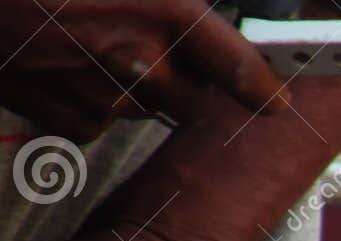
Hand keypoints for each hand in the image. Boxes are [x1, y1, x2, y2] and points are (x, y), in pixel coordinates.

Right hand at [0, 0, 286, 141]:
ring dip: (128, 83)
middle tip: (139, 43)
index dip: (263, 86)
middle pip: (192, 93)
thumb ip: (168, 1)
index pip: (238, 65)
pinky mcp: (76, 122)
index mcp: (165, 13)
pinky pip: (99, 119)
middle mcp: (146, 64)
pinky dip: (86, 97)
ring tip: (82, 41)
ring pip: (142, 105)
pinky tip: (57, 62)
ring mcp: (110, 100)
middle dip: (179, 78)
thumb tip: (191, 13)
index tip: (277, 102)